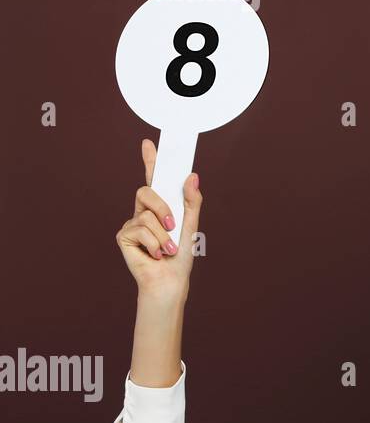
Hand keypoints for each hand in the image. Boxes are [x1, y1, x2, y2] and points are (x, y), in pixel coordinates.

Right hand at [116, 139, 201, 302]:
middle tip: (173, 224)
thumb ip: (192, 201)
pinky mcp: (123, 236)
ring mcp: (132, 222)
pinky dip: (154, 244)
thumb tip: (192, 175)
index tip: (149, 143)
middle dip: (162, 207)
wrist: (170, 279)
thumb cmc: (180, 255)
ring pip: (146, 215)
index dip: (151, 161)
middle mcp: (143, 211)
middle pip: (145, 192)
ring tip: (167, 249)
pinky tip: (155, 255)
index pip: (154, 179)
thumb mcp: (191, 225)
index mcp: (161, 206)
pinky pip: (139, 229)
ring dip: (163, 235)